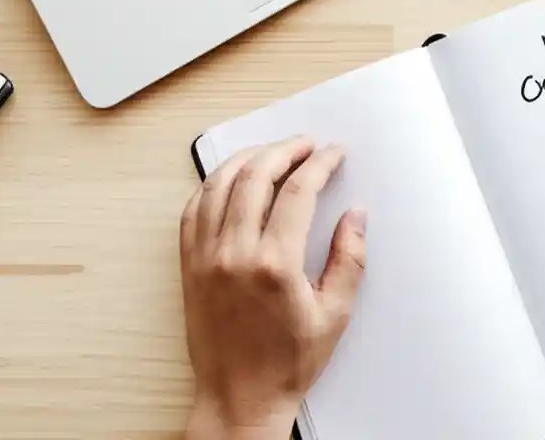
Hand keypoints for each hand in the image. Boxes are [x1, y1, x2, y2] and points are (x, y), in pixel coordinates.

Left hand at [180, 136, 366, 439]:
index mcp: (275, 265)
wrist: (239, 398)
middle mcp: (234, 254)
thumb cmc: (286, 364)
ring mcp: (206, 258)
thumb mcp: (334, 314)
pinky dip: (212, 185)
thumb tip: (355, 216)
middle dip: (285, 150)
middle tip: (306, 145)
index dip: (319, 163)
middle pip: (256, 176)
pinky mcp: (189, 266)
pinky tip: (230, 180)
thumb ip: (349, 259)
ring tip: (271, 152)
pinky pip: (193, 210)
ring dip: (247, 159)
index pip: (298, 191)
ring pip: (219, 185)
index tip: (332, 154)